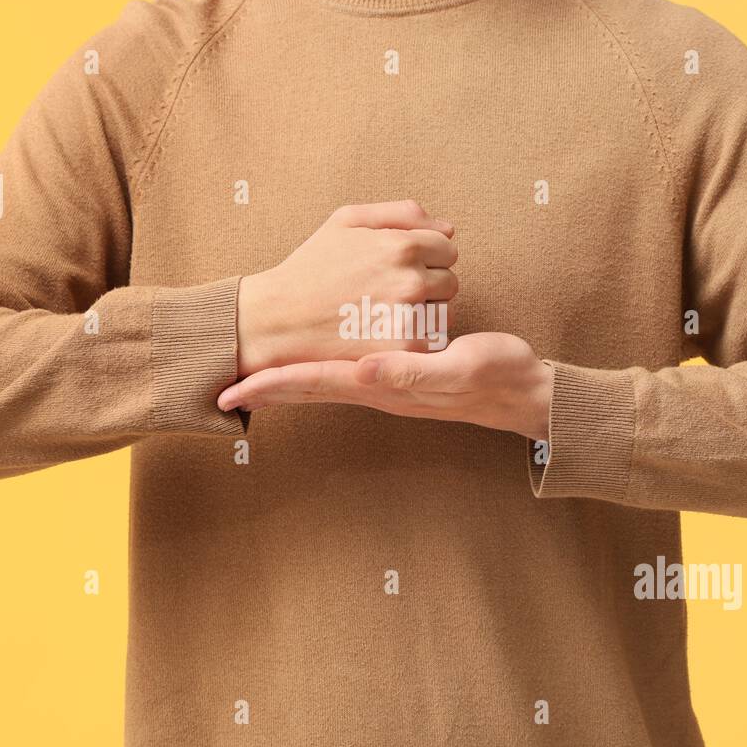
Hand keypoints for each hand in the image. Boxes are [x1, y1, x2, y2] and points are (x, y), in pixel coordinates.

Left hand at [218, 332, 554, 441]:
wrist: (525, 391)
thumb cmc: (497, 378)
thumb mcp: (459, 368)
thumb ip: (412, 372)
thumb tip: (364, 370)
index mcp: (383, 385)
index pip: (315, 384)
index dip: (272, 388)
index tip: (232, 394)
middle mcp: (376, 385)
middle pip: (309, 384)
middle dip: (265, 385)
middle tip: (221, 387)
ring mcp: (385, 378)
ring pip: (324, 375)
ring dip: (287, 375)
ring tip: (251, 370)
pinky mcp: (398, 365)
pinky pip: (347, 363)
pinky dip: (319, 361)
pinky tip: (312, 352)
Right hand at [236, 200, 457, 376]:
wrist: (278, 320)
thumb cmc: (311, 267)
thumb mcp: (346, 220)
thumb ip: (401, 213)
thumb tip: (448, 229)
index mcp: (401, 245)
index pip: (447, 248)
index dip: (425, 256)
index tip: (398, 268)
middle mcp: (411, 281)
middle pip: (450, 282)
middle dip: (427, 285)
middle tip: (388, 294)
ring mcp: (409, 318)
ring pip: (444, 314)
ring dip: (425, 314)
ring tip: (386, 314)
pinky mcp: (404, 350)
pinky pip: (431, 341)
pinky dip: (415, 340)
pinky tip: (385, 334)